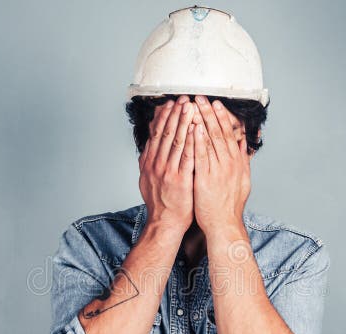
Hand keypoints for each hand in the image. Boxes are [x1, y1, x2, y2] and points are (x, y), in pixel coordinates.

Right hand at [138, 95, 196, 234]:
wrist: (165, 223)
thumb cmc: (161, 201)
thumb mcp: (148, 177)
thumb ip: (150, 158)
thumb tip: (150, 141)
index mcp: (149, 162)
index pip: (156, 134)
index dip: (164, 117)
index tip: (171, 103)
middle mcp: (157, 164)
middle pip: (167, 133)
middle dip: (175, 114)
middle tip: (183, 98)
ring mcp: (168, 172)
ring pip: (177, 141)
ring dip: (184, 122)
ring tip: (191, 107)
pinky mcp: (181, 180)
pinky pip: (188, 156)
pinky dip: (192, 141)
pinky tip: (197, 129)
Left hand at [191, 94, 250, 234]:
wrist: (224, 225)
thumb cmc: (228, 206)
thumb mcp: (242, 181)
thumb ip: (242, 162)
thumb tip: (243, 146)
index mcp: (237, 163)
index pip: (230, 135)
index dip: (223, 118)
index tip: (217, 104)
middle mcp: (229, 163)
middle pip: (220, 132)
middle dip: (211, 113)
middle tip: (203, 97)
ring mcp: (218, 170)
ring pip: (210, 139)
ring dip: (203, 120)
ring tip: (196, 105)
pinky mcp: (206, 178)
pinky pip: (201, 154)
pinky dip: (198, 139)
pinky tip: (193, 126)